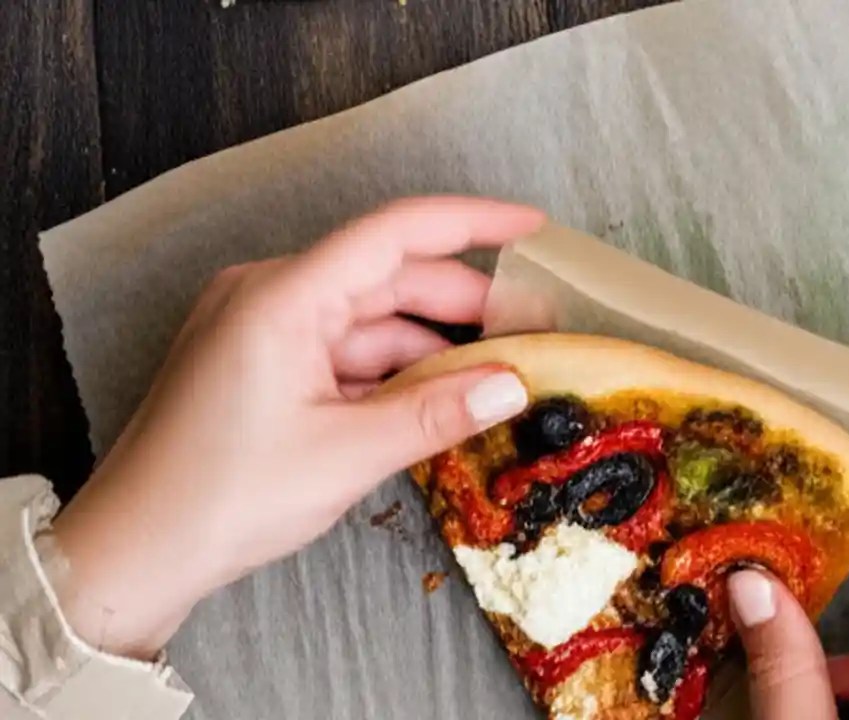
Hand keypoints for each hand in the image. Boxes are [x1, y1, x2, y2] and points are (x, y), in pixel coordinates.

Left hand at [50, 197, 543, 658]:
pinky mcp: (261, 364)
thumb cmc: (221, 498)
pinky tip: (438, 398)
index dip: (472, 223)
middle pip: (389, 277)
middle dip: (464, 301)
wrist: (133, 552)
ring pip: (370, 320)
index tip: (532, 227)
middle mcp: (270, 295)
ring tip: (497, 373)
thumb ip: (436, 414)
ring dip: (431, 345)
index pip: (395, 233)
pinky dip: (392, 372)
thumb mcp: (346, 456)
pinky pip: (343, 351)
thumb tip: (513, 386)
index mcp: (282, 296)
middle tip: (533, 329)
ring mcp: (262, 329)